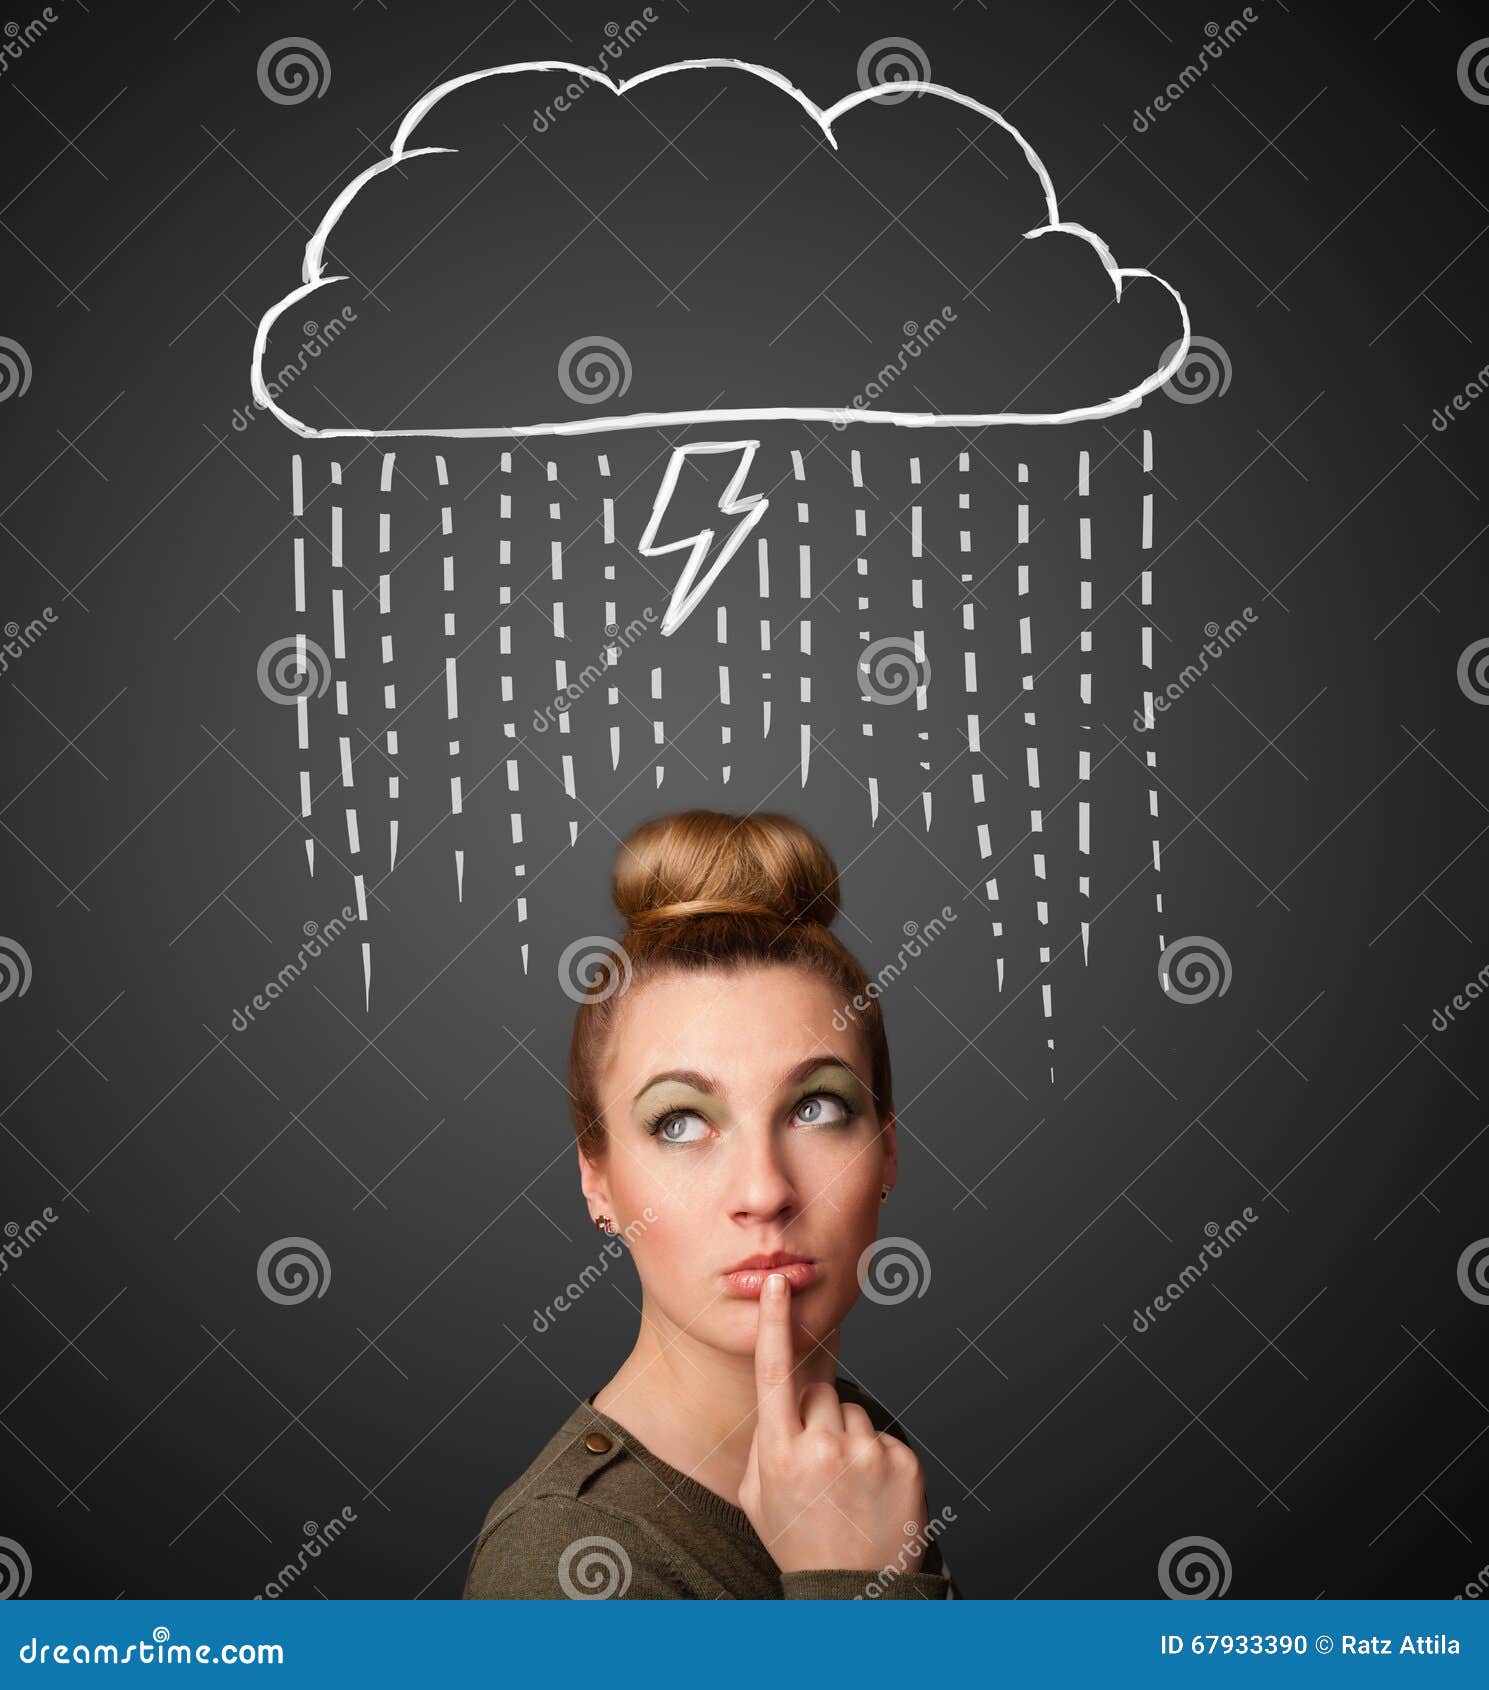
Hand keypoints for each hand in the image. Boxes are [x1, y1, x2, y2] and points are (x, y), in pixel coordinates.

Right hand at [737, 1271, 927, 1575]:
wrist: (853, 1596)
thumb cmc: (798, 1541)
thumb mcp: (757, 1497)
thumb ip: (762, 1442)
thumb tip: (775, 1398)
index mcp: (780, 1454)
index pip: (773, 1374)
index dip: (772, 1324)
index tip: (776, 1285)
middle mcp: (822, 1448)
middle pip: (819, 1392)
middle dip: (816, 1416)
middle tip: (819, 1466)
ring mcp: (867, 1455)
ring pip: (852, 1411)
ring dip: (848, 1437)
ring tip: (847, 1487)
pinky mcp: (903, 1462)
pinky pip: (883, 1436)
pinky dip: (879, 1458)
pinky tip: (873, 1494)